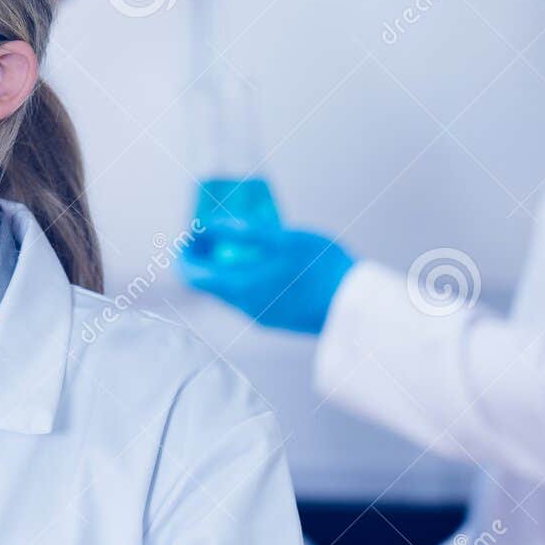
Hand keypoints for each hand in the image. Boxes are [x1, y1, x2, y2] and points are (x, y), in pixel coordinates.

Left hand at [181, 218, 353, 334]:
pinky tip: (263, 261)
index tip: (190, 235)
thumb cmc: (322, 268)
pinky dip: (245, 278)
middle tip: (212, 232)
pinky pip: (250, 297)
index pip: (194, 276)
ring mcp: (263, 316)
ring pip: (231, 291)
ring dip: (226, 268)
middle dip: (205, 258)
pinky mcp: (279, 319)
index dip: (186, 254)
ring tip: (238, 241)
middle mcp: (246, 308)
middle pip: (210, 284)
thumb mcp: (284, 239)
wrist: (357, 306)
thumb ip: (246, 232)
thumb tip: (211, 224)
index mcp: (241, 289)